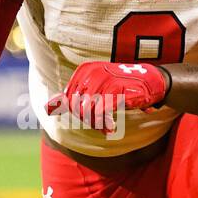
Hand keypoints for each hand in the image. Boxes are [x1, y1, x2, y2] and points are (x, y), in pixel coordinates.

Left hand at [45, 61, 169, 132]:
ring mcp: (104, 80)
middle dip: (87, 120)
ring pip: (87, 111)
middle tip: (100, 126)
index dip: (77, 114)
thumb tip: (47, 107)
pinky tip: (111, 126)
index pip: (68, 99)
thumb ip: (73, 97)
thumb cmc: (121, 87)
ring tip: (106, 127)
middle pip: (76, 106)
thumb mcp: (95, 89)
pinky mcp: (116, 89)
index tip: (91, 120)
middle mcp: (92, 73)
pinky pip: (101, 112)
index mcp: (84, 70)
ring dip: (96, 124)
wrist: (149, 82)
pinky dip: (104, 123)